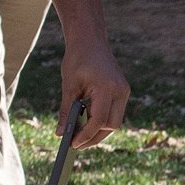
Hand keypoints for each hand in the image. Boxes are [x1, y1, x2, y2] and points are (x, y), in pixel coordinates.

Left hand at [60, 34, 132, 148]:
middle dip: (94, 137)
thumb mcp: (68, 85)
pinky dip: (102, 120)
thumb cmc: (77, 59)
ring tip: (79, 135)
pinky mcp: (122, 91)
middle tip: (76, 144)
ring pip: (114, 122)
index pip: (99, 120)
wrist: (90, 40)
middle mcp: (120, 91)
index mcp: (107, 87)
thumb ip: (66, 111)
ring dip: (98, 130)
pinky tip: (87, 123)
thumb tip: (61, 134)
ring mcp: (124, 91)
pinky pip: (114, 113)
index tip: (73, 144)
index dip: (86, 135)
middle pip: (111, 126)